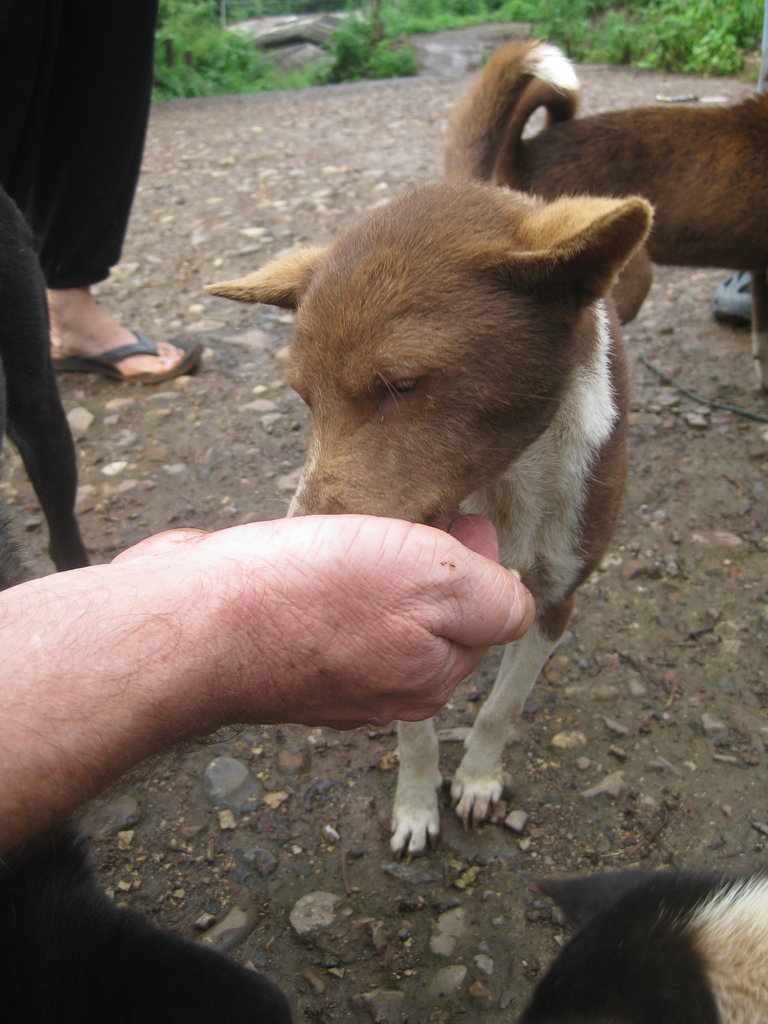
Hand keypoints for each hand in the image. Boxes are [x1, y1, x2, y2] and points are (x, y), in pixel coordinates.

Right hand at [114, 514, 534, 729]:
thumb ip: (493, 600)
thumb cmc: (313, 596)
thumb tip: (512, 597)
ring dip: (373, 562)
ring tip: (346, 536)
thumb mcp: (437, 584)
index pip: (489, 609)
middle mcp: (386, 685)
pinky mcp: (284, 651)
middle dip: (424, 558)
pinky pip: (328, 606)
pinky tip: (306, 558)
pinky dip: (326, 575)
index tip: (441, 521)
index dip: (473, 553)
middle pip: (435, 608)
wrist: (194, 621)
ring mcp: (331, 674)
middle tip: (390, 524)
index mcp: (432, 676)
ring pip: (381, 603)